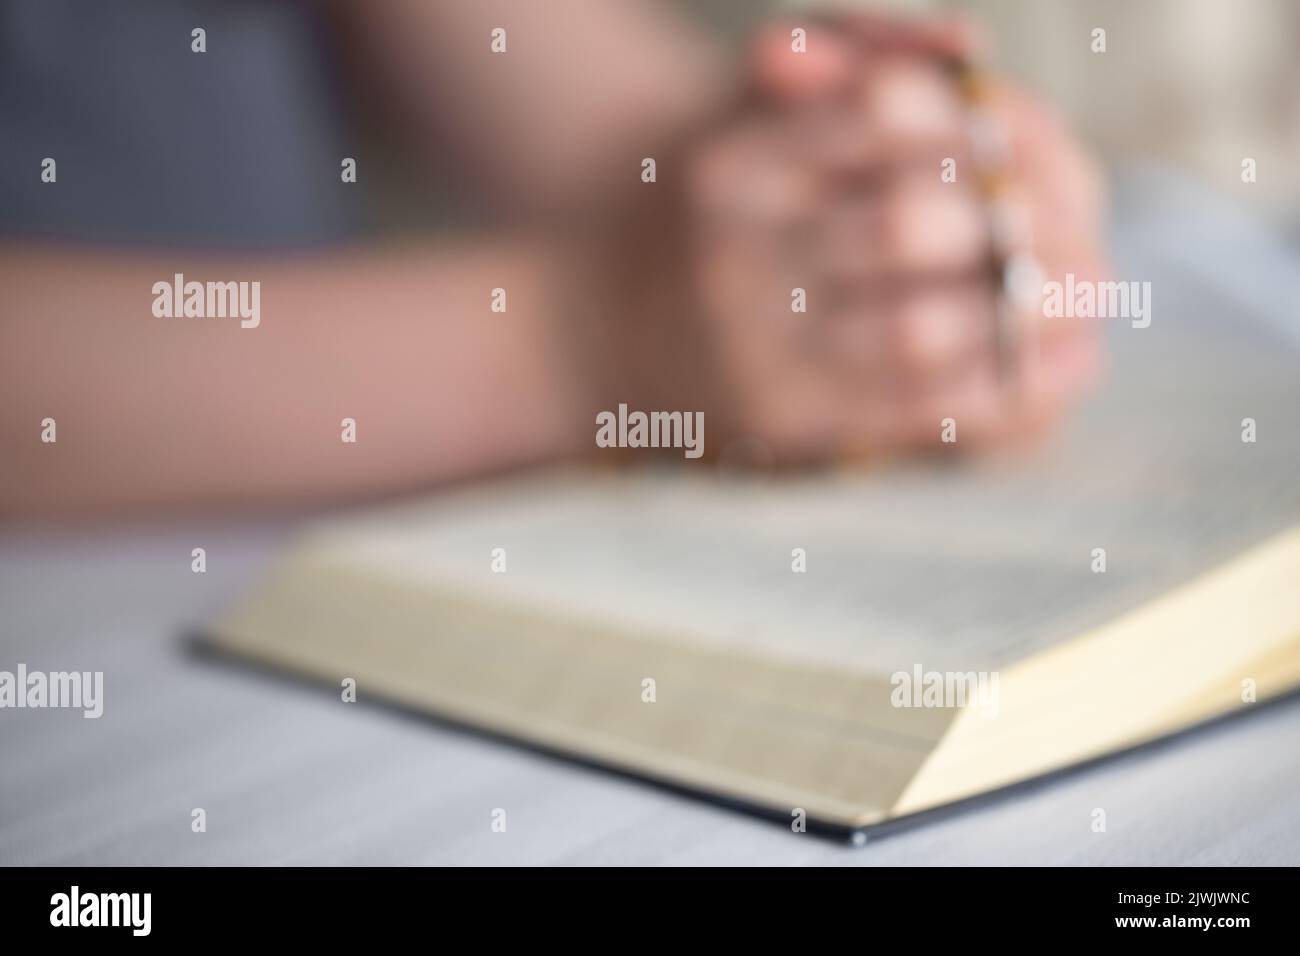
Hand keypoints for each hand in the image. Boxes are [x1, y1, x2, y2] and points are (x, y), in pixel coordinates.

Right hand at [573, 16, 1106, 464]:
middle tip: (1078, 230)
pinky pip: (910, 407)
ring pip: (921, 328)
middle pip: (915, 224)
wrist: (586, 327)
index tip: (1023, 139)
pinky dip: (1000, 388)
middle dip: (1015, 227)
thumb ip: (844, 66)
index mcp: (731, 161)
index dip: (979, 124)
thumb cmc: (690, 215)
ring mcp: (752, 341)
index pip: (886, 113)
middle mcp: (734, 251)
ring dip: (1024, 312)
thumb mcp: (740, 117)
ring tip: (1086, 300)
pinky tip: (1052, 369)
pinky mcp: (776, 415)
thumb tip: (968, 47)